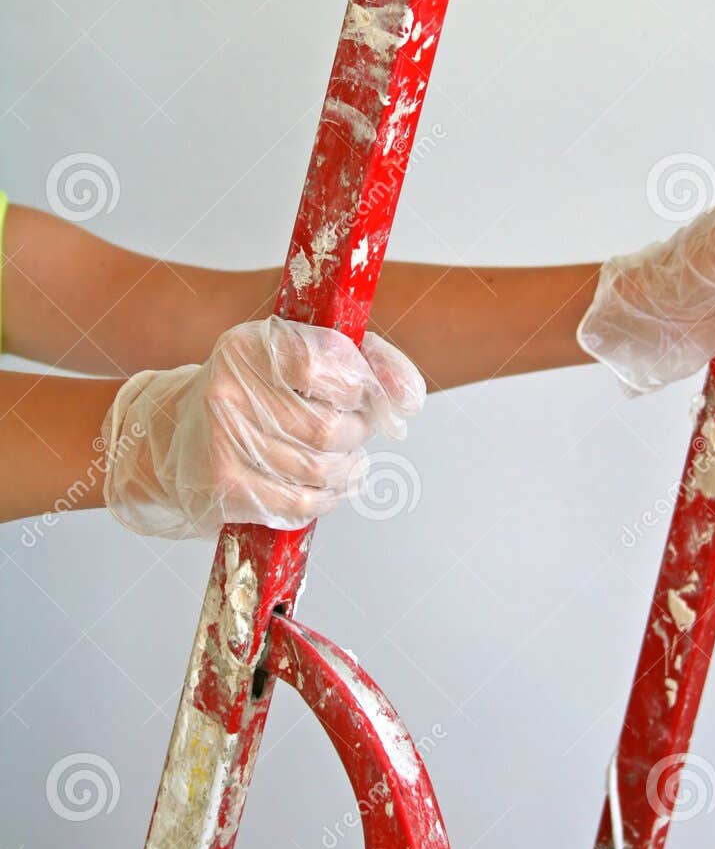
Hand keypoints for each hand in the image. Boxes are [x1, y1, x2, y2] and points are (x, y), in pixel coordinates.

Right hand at [101, 316, 424, 537]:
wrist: (172, 435)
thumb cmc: (249, 393)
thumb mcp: (293, 357)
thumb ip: (359, 361)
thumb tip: (409, 394)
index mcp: (250, 344)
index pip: (332, 362)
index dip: (364, 385)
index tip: (365, 395)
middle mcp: (229, 389)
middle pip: (331, 425)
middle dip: (358, 432)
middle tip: (355, 430)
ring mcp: (223, 440)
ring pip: (320, 468)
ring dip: (347, 468)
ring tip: (345, 459)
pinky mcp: (224, 487)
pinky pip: (300, 504)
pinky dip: (327, 498)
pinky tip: (328, 486)